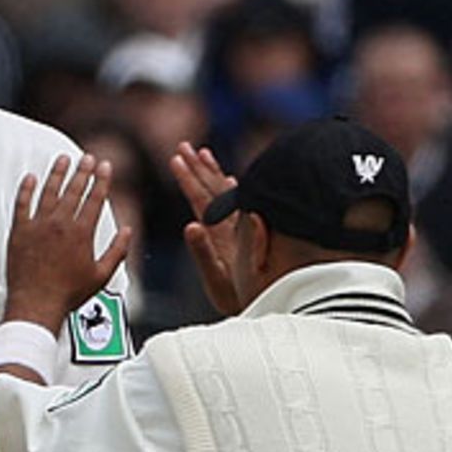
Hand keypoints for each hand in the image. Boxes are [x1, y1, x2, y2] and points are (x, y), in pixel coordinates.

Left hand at [4, 153, 131, 332]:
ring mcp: (38, 225)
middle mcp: (60, 224)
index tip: (104, 167)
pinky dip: (26, 189)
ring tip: (63, 159)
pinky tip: (31, 178)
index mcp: (81, 233)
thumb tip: (127, 231)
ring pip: (49, 191)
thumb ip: (117, 251)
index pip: (94, 199)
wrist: (37, 304)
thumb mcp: (101, 276)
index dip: (101, 180)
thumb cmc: (68, 294)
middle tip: (87, 158)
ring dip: (57, 173)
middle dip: (82, 171)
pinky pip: (22, 203)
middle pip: (73, 190)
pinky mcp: (20, 231)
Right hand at [171, 140, 239, 315]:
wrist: (274, 305)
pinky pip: (240, 203)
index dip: (189, 179)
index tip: (176, 159)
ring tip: (203, 153)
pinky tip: (232, 180)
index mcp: (224, 234)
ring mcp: (244, 229)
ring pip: (227, 192)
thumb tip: (190, 225)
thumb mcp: (218, 281)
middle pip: (214, 189)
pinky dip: (231, 188)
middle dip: (198, 168)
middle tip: (183, 147)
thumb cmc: (241, 300)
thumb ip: (204, 254)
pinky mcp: (250, 235)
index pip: (203, 199)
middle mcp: (235, 227)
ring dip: (213, 172)